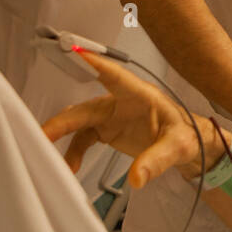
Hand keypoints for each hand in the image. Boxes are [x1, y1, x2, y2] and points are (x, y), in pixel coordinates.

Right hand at [41, 49, 207, 187]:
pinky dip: (73, 151)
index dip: (96, 65)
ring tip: (46, 152)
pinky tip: (71, 166)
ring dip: (62, 135)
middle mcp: (121, 101)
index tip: (76, 53)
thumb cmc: (186, 135)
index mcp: (140, 96)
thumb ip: (157, 161)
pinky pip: (83, 137)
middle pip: (87, 107)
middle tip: (43, 134)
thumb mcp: (178, 147)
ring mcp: (112, 114)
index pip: (116, 77)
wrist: (188, 143)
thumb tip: (138, 178)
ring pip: (79, 121)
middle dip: (63, 120)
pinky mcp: (107, 128)